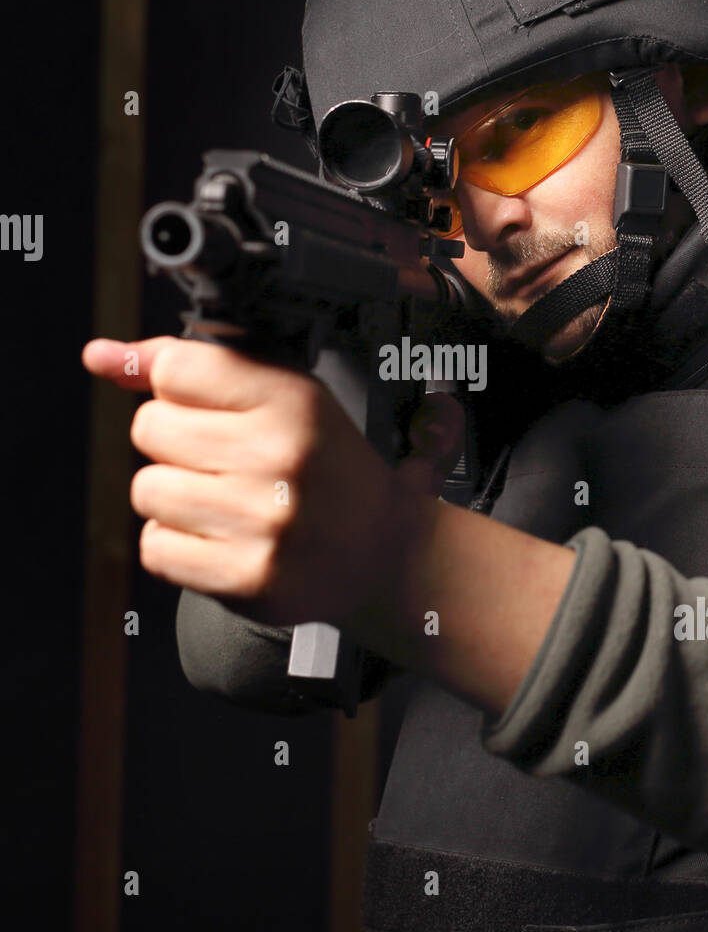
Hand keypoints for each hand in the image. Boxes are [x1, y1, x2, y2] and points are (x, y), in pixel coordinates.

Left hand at [81, 336, 463, 629]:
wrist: (383, 551)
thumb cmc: (324, 466)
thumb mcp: (279, 396)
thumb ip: (188, 368)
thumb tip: (98, 355)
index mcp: (293, 400)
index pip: (177, 368)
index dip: (177, 388)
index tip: (201, 405)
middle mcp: (280, 456)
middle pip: (150, 428)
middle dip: (175, 444)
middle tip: (226, 461)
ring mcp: (263, 521)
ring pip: (146, 490)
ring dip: (173, 498)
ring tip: (224, 503)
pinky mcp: (246, 577)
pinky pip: (156, 549)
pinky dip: (177, 546)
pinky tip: (220, 539)